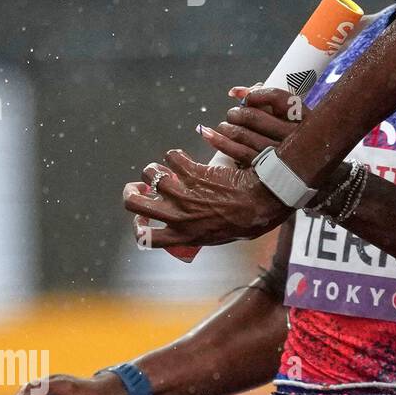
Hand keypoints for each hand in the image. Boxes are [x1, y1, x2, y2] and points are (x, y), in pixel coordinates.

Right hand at [123, 148, 289, 247]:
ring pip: (151, 175)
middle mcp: (179, 216)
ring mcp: (185, 193)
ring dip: (154, 169)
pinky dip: (175, 155)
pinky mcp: (195, 173)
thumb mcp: (220, 236)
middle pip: (134, 204)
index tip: (141, 217)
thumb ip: (200, 232)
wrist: (264, 201)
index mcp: (185, 236)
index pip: (146, 238)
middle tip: (139, 185)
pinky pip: (173, 158)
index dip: (137, 226)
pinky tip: (181, 157)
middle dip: (131, 191)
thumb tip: (191, 226)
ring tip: (164, 168)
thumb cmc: (250, 220)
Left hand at [196, 86, 302, 166]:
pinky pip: (237, 152)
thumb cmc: (295, 140)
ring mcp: (277, 153)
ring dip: (226, 127)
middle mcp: (292, 135)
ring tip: (223, 127)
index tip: (244, 97)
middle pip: (253, 116)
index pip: (276, 97)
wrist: (306, 173)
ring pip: (241, 133)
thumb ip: (267, 100)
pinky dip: (219, 141)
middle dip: (236, 113)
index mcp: (303, 118)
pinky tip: (209, 135)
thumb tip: (236, 92)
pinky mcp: (265, 168)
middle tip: (233, 116)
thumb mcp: (291, 118)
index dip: (255, 94)